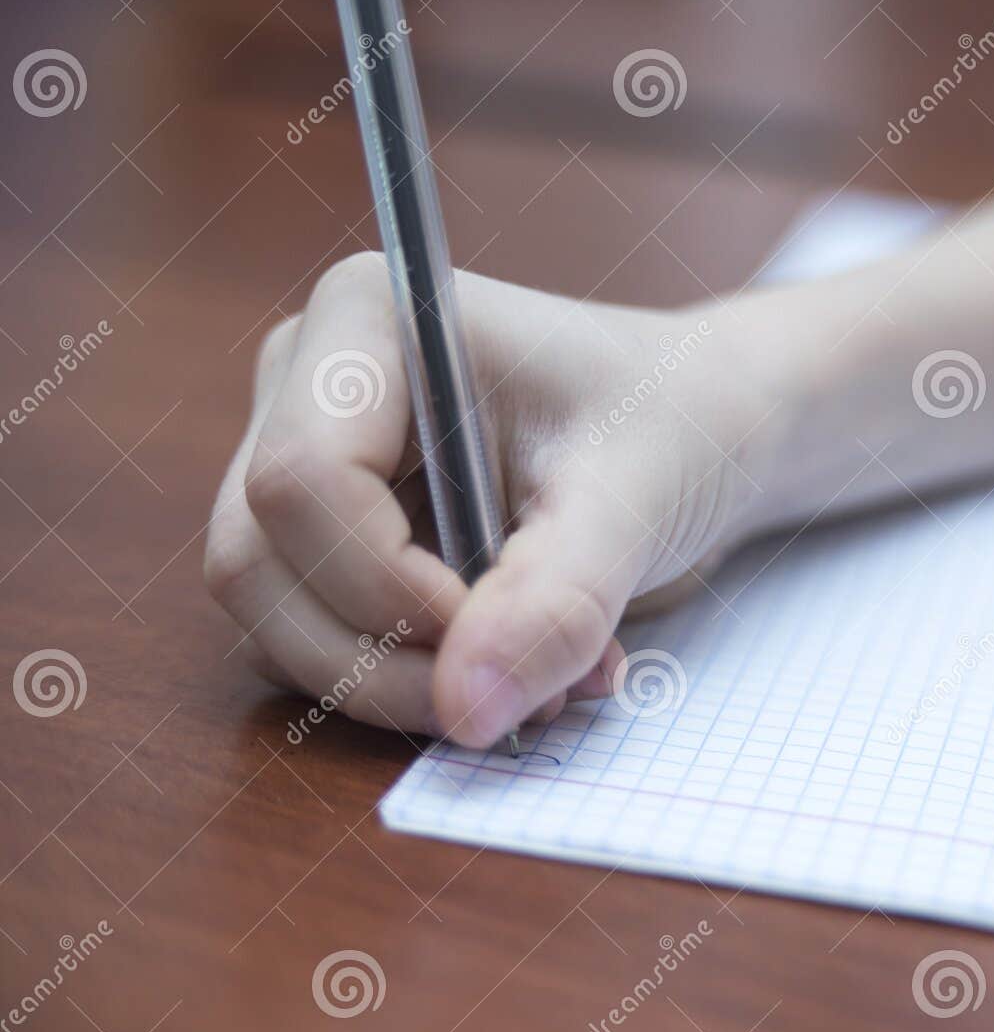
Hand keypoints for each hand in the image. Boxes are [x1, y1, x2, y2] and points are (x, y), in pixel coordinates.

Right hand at [205, 253, 779, 747]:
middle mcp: (305, 383)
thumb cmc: (669, 423)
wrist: (696, 432)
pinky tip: (511, 671)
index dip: (385, 586)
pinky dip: (400, 685)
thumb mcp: (634, 501)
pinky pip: (310, 644)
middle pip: (259, 562)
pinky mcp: (321, 539)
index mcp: (367, 321)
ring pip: (269, 620)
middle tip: (528, 694)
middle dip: (385, 659)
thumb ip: (555, 601)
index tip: (498, 628)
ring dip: (397, 685)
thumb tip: (467, 710)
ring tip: (544, 683)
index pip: (301, 480)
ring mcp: (299, 462)